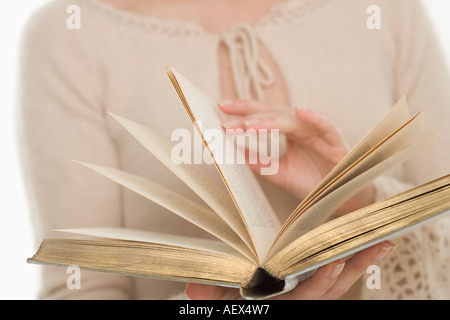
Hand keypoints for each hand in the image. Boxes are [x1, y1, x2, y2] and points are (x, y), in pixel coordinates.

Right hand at [185, 240, 396, 299]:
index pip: (303, 297)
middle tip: (376, 245)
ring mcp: (310, 295)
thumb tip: (193, 288)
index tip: (333, 261)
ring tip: (383, 242)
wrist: (246, 308)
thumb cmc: (236, 303)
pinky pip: (339, 276)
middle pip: (332, 288)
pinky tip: (371, 246)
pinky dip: (355, 262)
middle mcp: (300, 302)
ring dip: (361, 262)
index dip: (319, 281)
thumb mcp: (221, 302)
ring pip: (341, 282)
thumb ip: (211, 296)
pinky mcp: (314, 286)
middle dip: (353, 267)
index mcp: (280, 304)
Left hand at [218, 99, 373, 212]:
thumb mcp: (280, 173)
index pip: (264, 116)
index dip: (244, 112)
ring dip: (272, 120)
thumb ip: (260, 162)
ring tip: (250, 124)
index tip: (222, 108)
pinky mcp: (336, 143)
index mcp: (290, 133)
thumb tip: (233, 152)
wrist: (340, 201)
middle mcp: (303, 129)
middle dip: (251, 113)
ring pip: (294, 121)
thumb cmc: (313, 184)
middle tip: (227, 114)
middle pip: (274, 113)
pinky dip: (315, 118)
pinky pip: (326, 127)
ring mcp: (319, 134)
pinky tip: (300, 111)